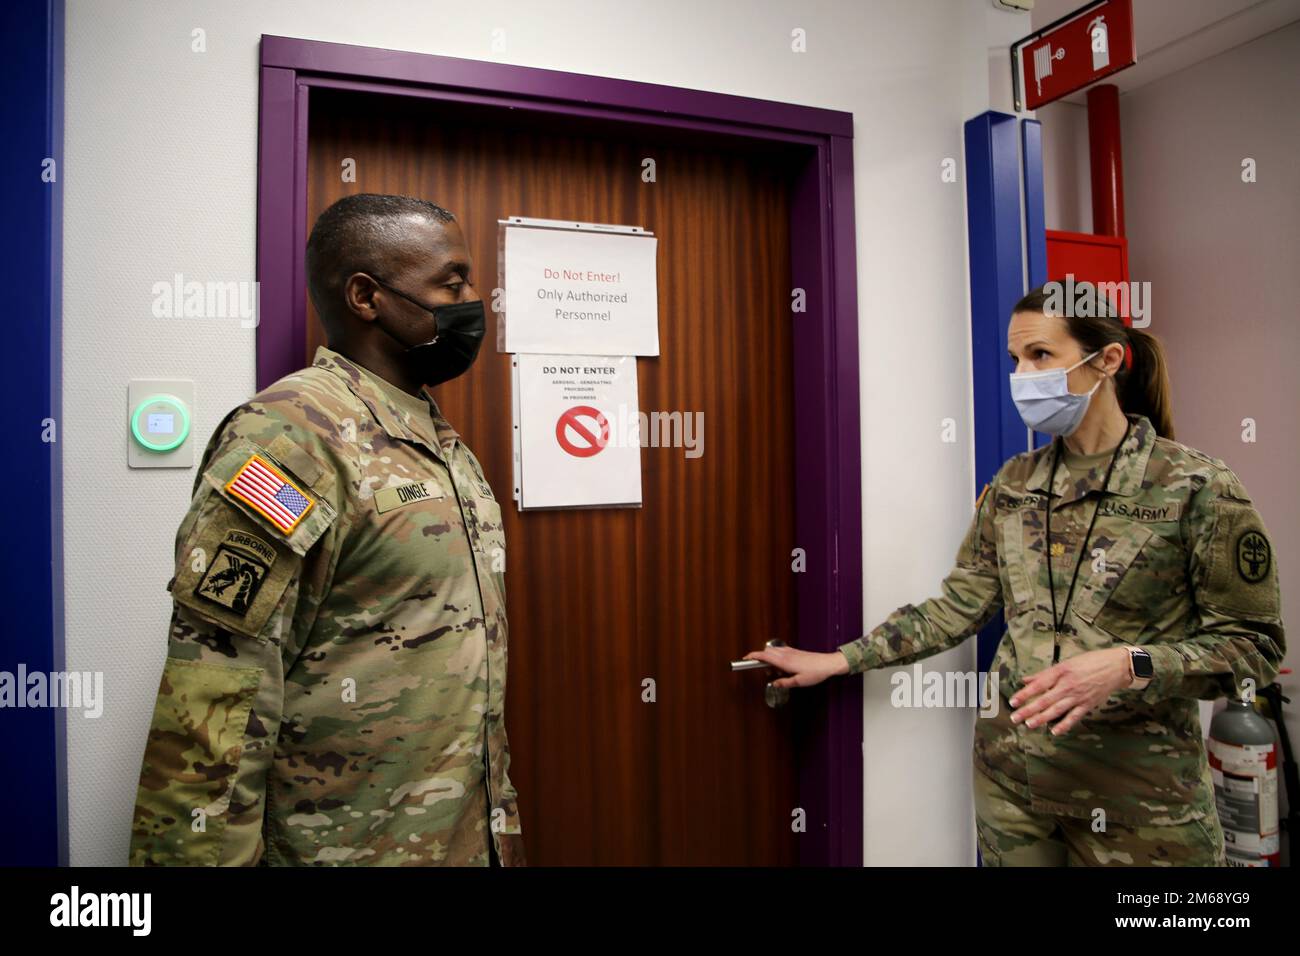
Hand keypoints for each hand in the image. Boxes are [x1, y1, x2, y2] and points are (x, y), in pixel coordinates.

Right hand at [743, 646, 848, 688]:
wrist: (828, 664)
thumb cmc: (815, 672)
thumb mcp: (799, 682)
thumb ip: (784, 682)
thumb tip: (774, 683)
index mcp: (784, 661)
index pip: (764, 655)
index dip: (753, 656)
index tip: (745, 658)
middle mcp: (786, 654)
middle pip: (766, 652)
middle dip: (761, 660)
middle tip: (766, 672)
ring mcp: (790, 651)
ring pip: (773, 652)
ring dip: (770, 659)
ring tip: (777, 672)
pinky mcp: (795, 651)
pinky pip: (780, 652)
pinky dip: (777, 657)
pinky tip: (783, 666)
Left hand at [1008, 647, 1132, 735]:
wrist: (1116, 666)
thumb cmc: (1090, 662)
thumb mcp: (1065, 663)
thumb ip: (1044, 674)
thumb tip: (1025, 680)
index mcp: (1061, 672)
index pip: (1038, 684)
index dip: (1024, 694)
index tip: (1013, 702)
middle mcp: (1068, 685)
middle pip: (1045, 699)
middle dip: (1028, 709)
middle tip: (1015, 718)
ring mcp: (1078, 696)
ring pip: (1057, 710)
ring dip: (1042, 718)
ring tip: (1029, 724)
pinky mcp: (1088, 705)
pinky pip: (1074, 717)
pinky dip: (1065, 725)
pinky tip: (1055, 731)